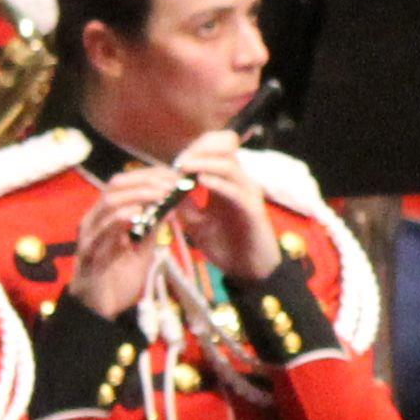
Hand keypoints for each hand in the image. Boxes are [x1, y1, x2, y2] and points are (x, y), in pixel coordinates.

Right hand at [69, 171, 175, 312]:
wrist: (100, 309)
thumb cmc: (118, 277)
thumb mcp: (142, 248)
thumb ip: (151, 227)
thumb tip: (171, 204)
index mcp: (106, 215)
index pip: (125, 182)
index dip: (150, 175)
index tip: (175, 175)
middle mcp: (95, 219)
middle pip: (116, 185)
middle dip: (147, 181)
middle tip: (172, 183)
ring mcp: (90, 234)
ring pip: (110, 203)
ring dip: (139, 195)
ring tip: (162, 194)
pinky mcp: (90, 252)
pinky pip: (103, 230)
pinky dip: (122, 218)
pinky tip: (139, 214)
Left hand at [173, 130, 286, 281]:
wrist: (249, 271)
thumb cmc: (226, 246)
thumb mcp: (197, 222)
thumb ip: (185, 204)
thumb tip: (166, 187)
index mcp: (228, 183)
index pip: (217, 151)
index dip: (196, 149)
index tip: (175, 161)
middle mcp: (240, 183)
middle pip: (225, 148)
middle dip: (199, 151)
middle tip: (179, 161)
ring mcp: (248, 195)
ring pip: (229, 165)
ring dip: (204, 163)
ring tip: (184, 167)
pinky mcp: (252, 211)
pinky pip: (235, 191)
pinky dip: (217, 183)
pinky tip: (200, 182)